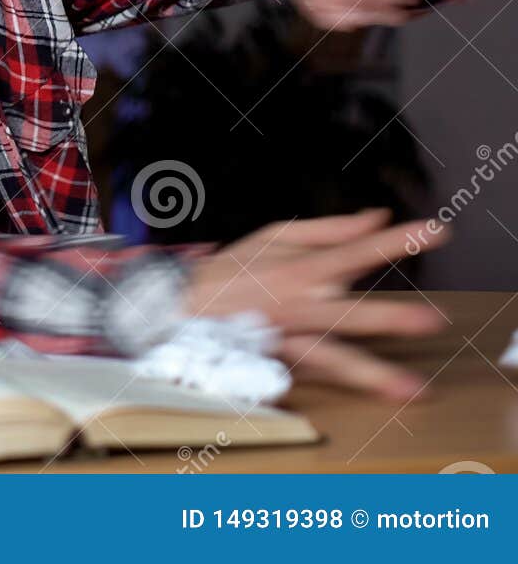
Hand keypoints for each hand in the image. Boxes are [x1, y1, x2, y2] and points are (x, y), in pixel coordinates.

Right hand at [183, 209, 448, 400]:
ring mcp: (289, 340)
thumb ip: (330, 230)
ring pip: (333, 358)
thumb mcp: (273, 236)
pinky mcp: (280, 366)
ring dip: (373, 374)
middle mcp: (298, 305)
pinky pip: (316, 379)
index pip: (354, 253)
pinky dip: (343, 390)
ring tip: (411, 389)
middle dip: (388, 318)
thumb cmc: (232, 271)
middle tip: (431, 320)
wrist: (180, 308)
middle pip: (348, 312)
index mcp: (300, 269)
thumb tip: (379, 217)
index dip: (395, 243)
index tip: (435, 232)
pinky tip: (376, 398)